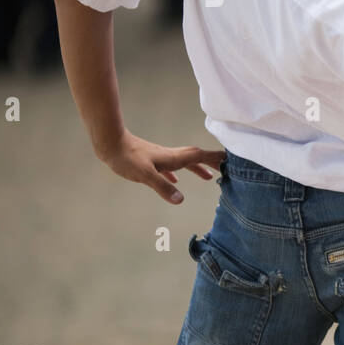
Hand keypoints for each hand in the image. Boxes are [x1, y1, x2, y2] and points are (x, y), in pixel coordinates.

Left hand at [98, 131, 224, 203]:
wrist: (110, 144)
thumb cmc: (126, 158)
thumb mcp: (145, 175)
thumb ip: (163, 187)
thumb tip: (181, 200)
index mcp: (174, 158)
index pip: (201, 156)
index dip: (217, 158)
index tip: (234, 160)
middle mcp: (172, 156)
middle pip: (198, 157)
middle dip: (213, 162)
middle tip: (227, 170)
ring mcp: (162, 158)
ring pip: (186, 162)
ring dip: (199, 168)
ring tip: (208, 177)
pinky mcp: (152, 161)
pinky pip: (171, 167)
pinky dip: (179, 173)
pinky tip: (174, 180)